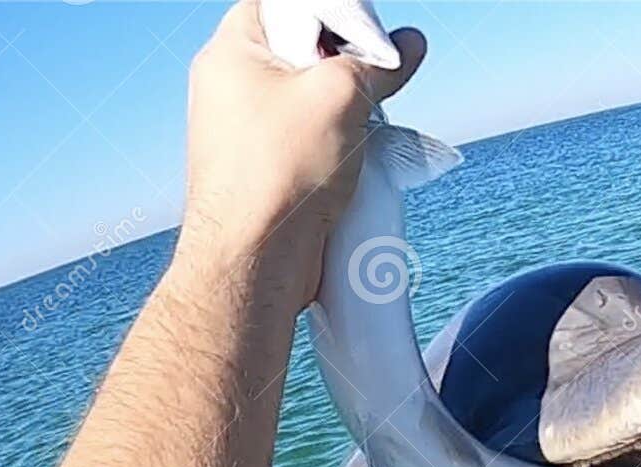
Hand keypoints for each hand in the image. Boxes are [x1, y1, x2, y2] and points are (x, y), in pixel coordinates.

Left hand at [179, 1, 426, 298]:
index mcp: (232, 52)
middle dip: (343, 67)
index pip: (282, 3)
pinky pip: (304, 143)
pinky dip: (333, 149)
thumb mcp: (340, 97)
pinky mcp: (261, 174)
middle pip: (299, 52)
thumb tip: (410, 45)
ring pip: (306, 101)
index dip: (331, 15)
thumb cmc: (280, 175)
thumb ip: (379, 64)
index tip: (366, 41)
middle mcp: (230, 88)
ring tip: (359, 133)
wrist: (254, 266)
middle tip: (369, 87)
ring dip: (344, 113)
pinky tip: (351, 165)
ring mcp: (242, 134)